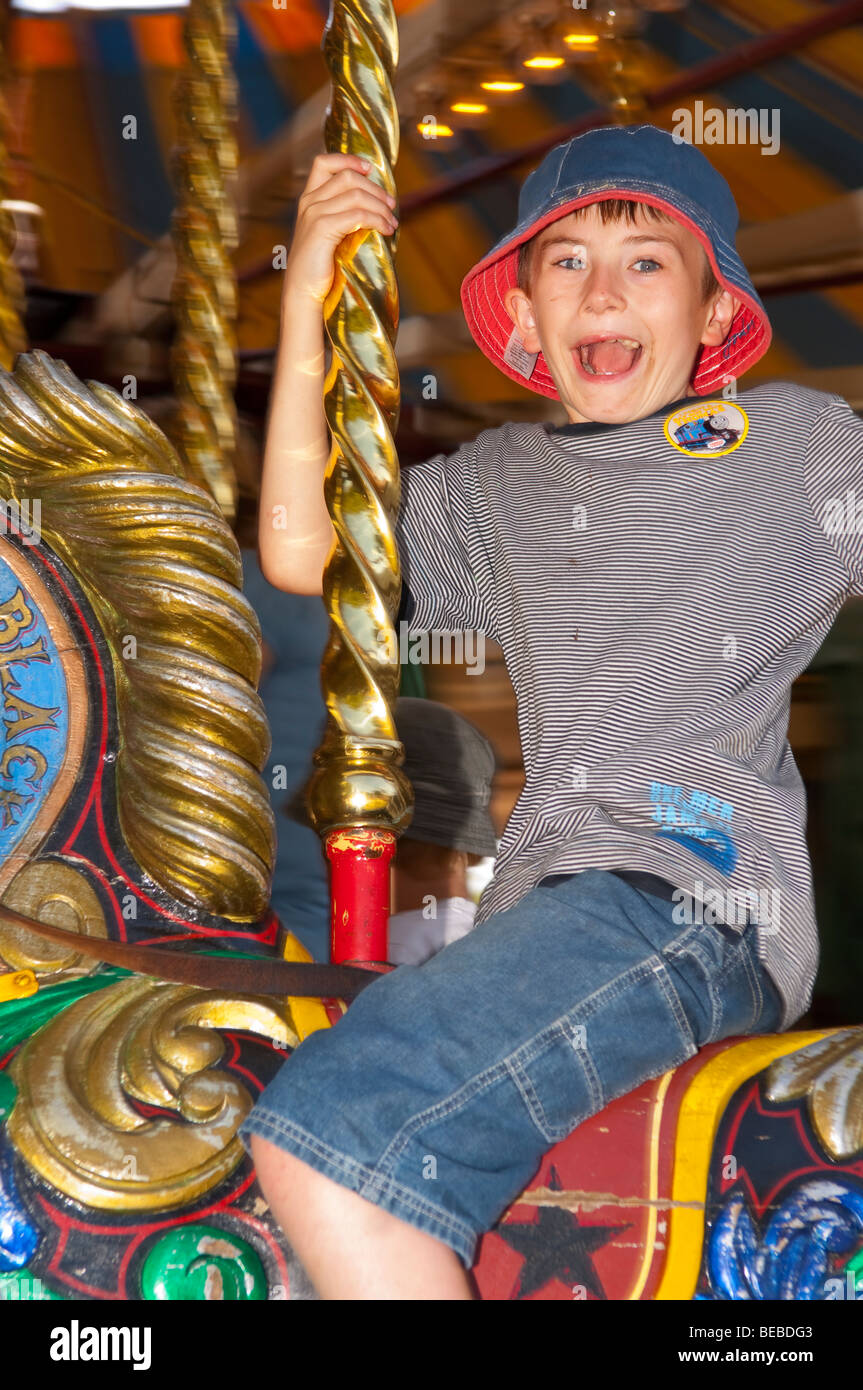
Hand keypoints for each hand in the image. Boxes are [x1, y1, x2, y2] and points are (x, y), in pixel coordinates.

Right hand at [286, 152, 397, 304]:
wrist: (304, 292)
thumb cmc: (321, 267)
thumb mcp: (331, 234)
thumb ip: (345, 215)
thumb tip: (379, 205)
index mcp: (309, 199)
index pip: (324, 163)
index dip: (348, 159)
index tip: (369, 169)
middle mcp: (309, 202)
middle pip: (348, 177)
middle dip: (375, 188)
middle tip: (392, 204)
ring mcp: (314, 214)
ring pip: (356, 194)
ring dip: (380, 206)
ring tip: (392, 221)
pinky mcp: (322, 229)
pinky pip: (357, 215)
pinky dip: (377, 220)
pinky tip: (386, 230)